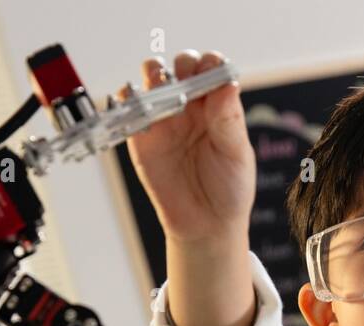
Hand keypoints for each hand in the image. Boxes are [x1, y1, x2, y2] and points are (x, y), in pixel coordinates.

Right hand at [122, 51, 255, 242]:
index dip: (209, 63)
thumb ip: (229, 120)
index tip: (210, 71)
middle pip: (180, 66)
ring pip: (152, 79)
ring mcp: (164, 118)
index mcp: (217, 105)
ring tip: (160, 90)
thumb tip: (228, 84)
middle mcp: (190, 106)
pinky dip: (127, 100)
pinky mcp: (141, 136)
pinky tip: (139, 110)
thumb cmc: (228, 189)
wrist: (205, 224)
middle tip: (185, 83)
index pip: (211, 67)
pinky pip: (128, 107)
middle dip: (181, 66)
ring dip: (153, 75)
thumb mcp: (236, 155)